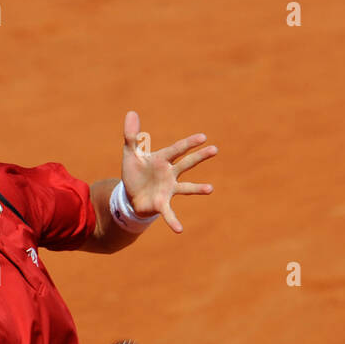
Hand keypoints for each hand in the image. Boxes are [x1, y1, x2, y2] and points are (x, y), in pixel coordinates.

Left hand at [120, 111, 216, 232]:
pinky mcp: (162, 203)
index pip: (177, 149)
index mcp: (163, 159)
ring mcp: (168, 189)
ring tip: (210, 189)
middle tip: (214, 149)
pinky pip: (170, 213)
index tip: (202, 137)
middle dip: (199, 156)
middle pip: (186, 163)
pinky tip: (179, 230)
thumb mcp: (130, 153)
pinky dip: (174, 221)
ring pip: (185, 187)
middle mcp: (170, 173)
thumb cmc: (134, 172)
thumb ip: (131, 135)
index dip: (189, 143)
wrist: (130, 195)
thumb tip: (132, 113)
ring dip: (197, 189)